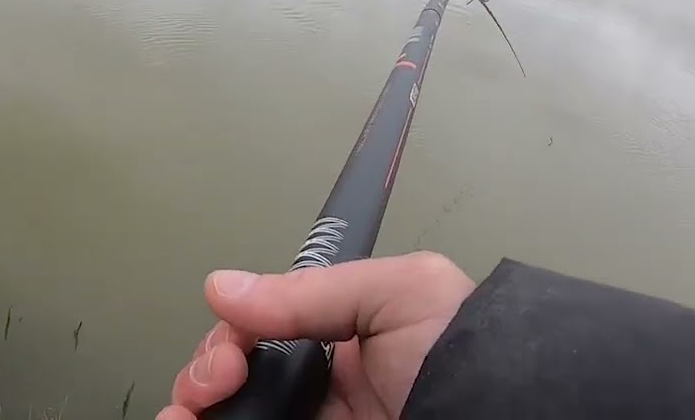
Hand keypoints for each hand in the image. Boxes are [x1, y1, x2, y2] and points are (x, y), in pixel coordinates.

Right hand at [157, 251, 475, 419]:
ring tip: (185, 417)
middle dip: (204, 377)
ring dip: (193, 412)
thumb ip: (310, 290)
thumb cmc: (470, 356)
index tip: (229, 354)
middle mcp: (321, 397)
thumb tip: (224, 288)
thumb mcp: (400, 294)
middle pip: (232, 386)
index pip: (256, 341)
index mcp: (339, 350)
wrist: (508, 413)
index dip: (229, 342)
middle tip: (213, 385)